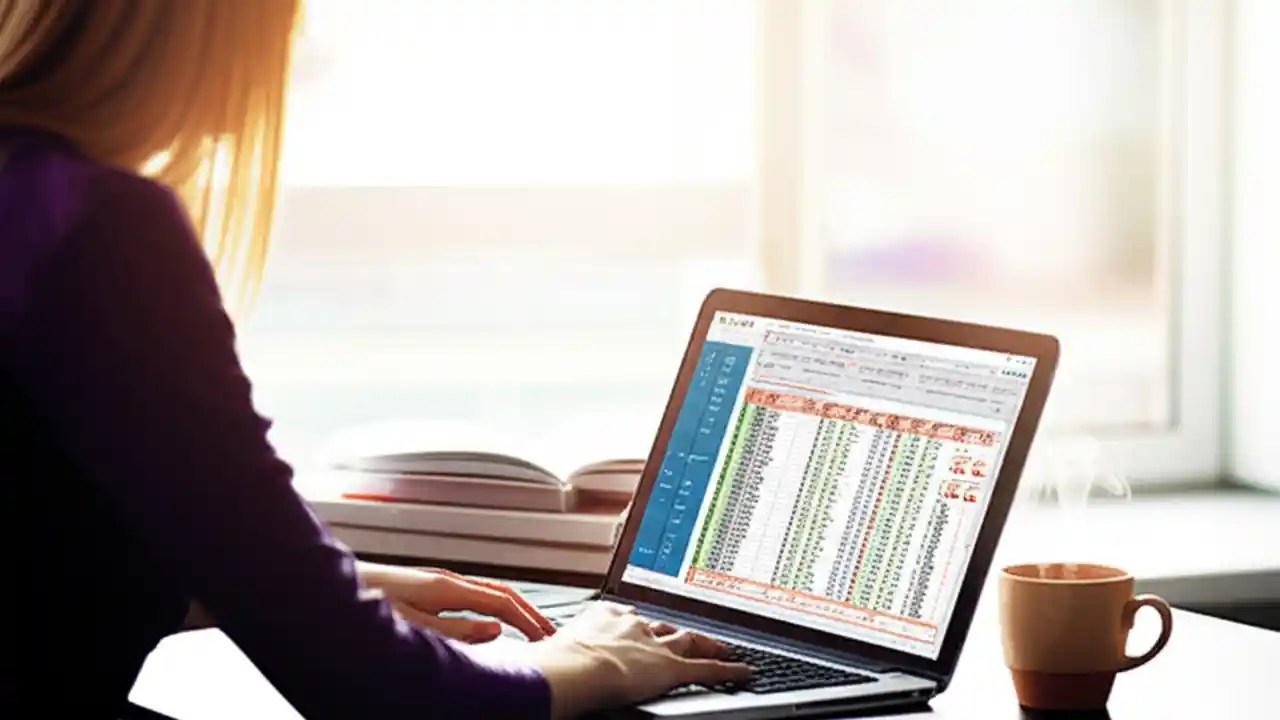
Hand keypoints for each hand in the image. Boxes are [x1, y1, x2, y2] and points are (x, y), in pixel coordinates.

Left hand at [356, 562, 555, 642]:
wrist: (328, 588)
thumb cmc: (365, 604)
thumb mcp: (414, 627)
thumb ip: (457, 631)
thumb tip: (495, 629)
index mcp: (447, 587)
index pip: (502, 601)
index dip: (528, 619)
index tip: (547, 635)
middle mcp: (445, 579)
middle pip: (500, 592)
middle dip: (527, 612)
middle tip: (547, 631)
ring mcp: (436, 581)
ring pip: (487, 591)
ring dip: (511, 609)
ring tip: (527, 627)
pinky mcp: (426, 588)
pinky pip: (471, 596)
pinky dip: (492, 607)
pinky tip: (490, 620)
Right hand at [526, 601, 750, 718]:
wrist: (572, 670)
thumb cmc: (552, 664)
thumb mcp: (545, 652)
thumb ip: (542, 656)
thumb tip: (517, 669)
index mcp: (601, 617)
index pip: (623, 616)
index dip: (634, 621)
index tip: (637, 622)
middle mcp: (631, 625)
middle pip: (660, 624)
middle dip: (674, 628)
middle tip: (688, 632)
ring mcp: (654, 645)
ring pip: (687, 640)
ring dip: (705, 642)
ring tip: (722, 645)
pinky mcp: (671, 669)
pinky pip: (707, 668)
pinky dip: (728, 669)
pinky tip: (744, 671)